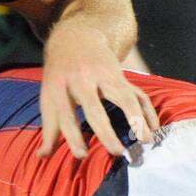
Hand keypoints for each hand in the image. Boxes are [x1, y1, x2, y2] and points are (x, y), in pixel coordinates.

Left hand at [39, 26, 158, 158]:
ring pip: (124, 97)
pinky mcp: (120, 76)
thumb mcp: (48, 96)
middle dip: (105, 131)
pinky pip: (137, 93)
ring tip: (146, 140)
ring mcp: (104, 76)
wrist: (76, 39)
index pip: (64, 114)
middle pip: (95, 108)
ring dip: (137, 119)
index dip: (72, 135)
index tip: (82, 155)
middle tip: (117, 152)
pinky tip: (153, 127)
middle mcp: (82, 79)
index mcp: (59, 86)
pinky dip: (147, 110)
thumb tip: (42, 156)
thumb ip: (49, 127)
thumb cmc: (59, 75)